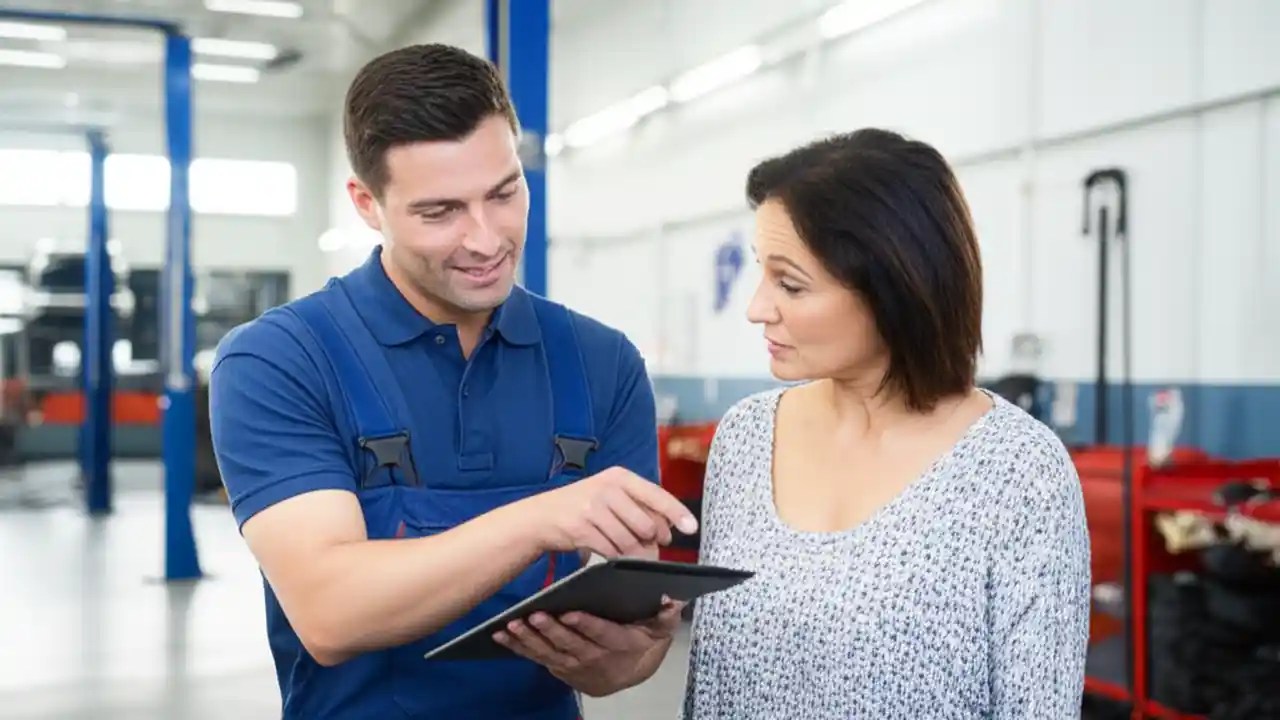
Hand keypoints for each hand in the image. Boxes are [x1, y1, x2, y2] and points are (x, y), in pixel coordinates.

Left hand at [494, 597, 685, 696]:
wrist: (627, 672)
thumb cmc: (641, 640)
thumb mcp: (660, 628)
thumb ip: (666, 614)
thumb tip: (673, 598)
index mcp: (619, 643)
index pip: (602, 633)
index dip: (586, 625)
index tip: (571, 611)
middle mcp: (595, 656)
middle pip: (570, 643)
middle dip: (551, 629)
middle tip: (534, 614)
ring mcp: (574, 663)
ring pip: (549, 651)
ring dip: (530, 639)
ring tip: (513, 624)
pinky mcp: (558, 665)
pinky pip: (536, 657)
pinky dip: (518, 647)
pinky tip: (502, 634)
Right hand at [526, 466, 696, 558]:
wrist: (542, 515)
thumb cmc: (583, 507)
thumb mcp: (610, 496)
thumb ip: (638, 508)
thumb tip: (666, 533)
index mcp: (620, 477)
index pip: (657, 495)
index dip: (677, 513)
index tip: (691, 528)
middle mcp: (608, 488)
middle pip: (646, 524)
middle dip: (650, 541)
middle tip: (648, 545)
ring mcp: (593, 507)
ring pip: (630, 540)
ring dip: (633, 553)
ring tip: (627, 551)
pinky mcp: (581, 528)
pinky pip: (611, 550)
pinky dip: (614, 557)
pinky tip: (609, 552)